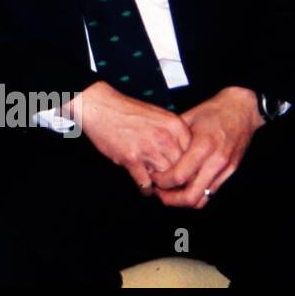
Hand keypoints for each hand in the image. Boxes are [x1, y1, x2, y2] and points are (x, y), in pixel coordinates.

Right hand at [71, 81, 191, 193]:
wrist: (100, 106)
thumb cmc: (127, 111)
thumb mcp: (159, 116)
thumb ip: (174, 135)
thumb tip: (184, 157)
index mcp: (175, 125)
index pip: (194, 155)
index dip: (190, 168)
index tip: (186, 175)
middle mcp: (165, 137)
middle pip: (182, 169)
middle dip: (176, 179)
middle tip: (171, 184)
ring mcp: (149, 148)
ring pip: (165, 178)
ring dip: (161, 184)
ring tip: (157, 184)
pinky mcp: (131, 158)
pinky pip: (145, 183)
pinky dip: (146, 189)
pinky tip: (145, 187)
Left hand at [151, 87, 262, 208]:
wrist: (242, 109)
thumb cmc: (213, 111)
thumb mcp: (187, 118)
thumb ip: (172, 138)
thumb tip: (153, 151)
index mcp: (202, 146)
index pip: (179, 176)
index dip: (162, 182)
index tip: (153, 178)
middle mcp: (216, 161)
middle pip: (191, 196)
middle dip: (171, 199)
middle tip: (159, 192)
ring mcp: (225, 169)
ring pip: (203, 199)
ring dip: (184, 199)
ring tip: (170, 191)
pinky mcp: (231, 172)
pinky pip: (212, 191)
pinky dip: (197, 193)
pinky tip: (186, 185)